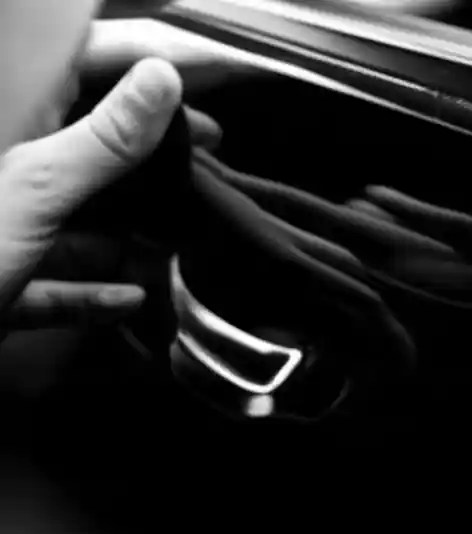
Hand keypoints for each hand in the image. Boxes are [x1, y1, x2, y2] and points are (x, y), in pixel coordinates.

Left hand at [0, 58, 184, 330]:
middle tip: (208, 148)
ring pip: (68, 208)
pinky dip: (88, 288)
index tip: (217, 68)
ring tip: (179, 226)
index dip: (153, 61)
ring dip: (124, 223)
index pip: (88, 61)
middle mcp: (3, 161)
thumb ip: (102, 138)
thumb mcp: (32, 188)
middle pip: (82, 137)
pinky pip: (48, 276)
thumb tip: (162, 78)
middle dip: (146, 147)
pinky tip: (129, 299)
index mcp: (9, 118)